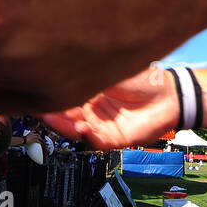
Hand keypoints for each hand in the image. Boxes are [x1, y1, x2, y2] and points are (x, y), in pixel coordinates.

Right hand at [40, 67, 178, 149]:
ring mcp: (102, 126)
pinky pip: (94, 141)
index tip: (37, 92)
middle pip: (65, 115)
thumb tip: (64, 65)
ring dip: (63, 125)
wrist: (170, 95)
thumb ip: (88, 74)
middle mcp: (92, 111)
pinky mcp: (114, 140)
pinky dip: (85, 136)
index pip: (64, 98)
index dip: (51, 97)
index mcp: (89, 94)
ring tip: (53, 117)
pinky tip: (79, 127)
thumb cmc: (144, 80)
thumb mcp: (110, 72)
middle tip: (39, 106)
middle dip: (52, 111)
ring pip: (76, 130)